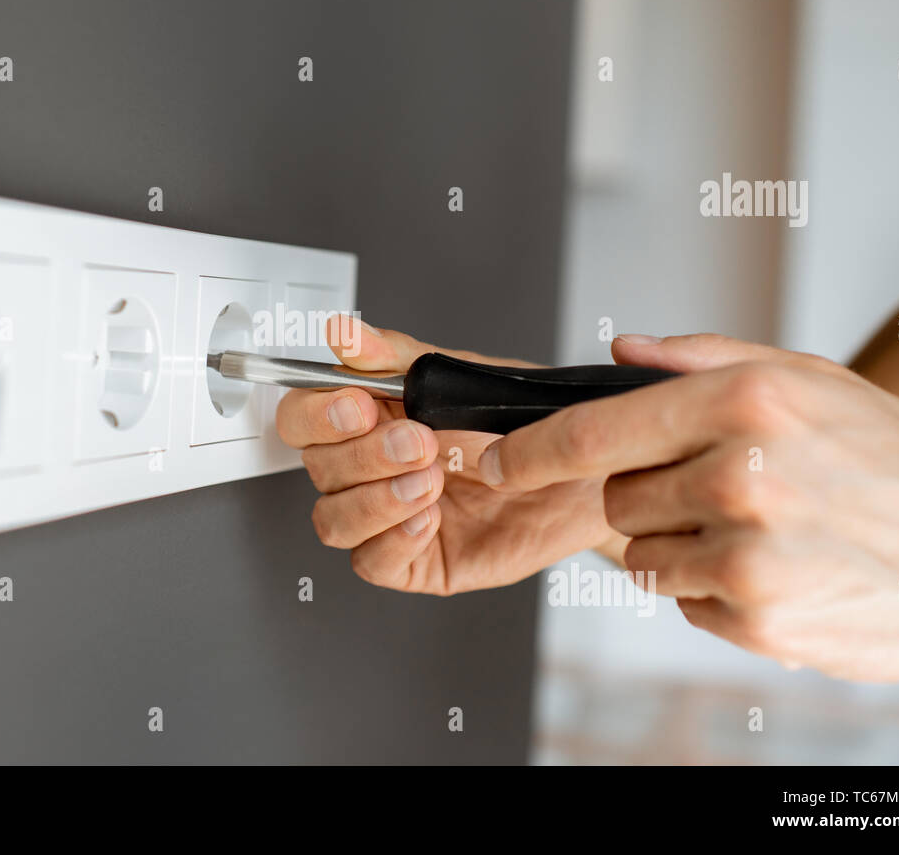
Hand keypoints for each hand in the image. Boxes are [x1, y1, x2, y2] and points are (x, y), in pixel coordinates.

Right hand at [275, 317, 622, 594]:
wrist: (594, 475)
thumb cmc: (534, 423)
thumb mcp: (469, 376)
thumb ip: (398, 358)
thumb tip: (344, 334)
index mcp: (372, 416)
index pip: (304, 416)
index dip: (318, 414)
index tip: (358, 406)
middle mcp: (373, 468)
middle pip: (316, 468)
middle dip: (362, 455)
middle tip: (418, 440)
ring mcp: (391, 517)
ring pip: (333, 520)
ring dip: (374, 500)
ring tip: (430, 480)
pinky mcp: (417, 561)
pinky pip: (372, 564)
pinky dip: (393, 540)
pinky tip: (428, 518)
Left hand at [478, 333, 898, 681]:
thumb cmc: (888, 459)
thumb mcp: (805, 378)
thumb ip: (701, 360)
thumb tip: (619, 351)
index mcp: (743, 404)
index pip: (593, 432)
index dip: (529, 451)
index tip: (494, 460)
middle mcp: (740, 477)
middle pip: (615, 497)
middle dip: (647, 493)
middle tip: (717, 488)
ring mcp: (748, 556)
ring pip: (644, 555)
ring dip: (681, 544)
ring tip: (759, 528)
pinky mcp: (759, 620)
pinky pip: (685, 602)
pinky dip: (714, 590)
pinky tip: (774, 568)